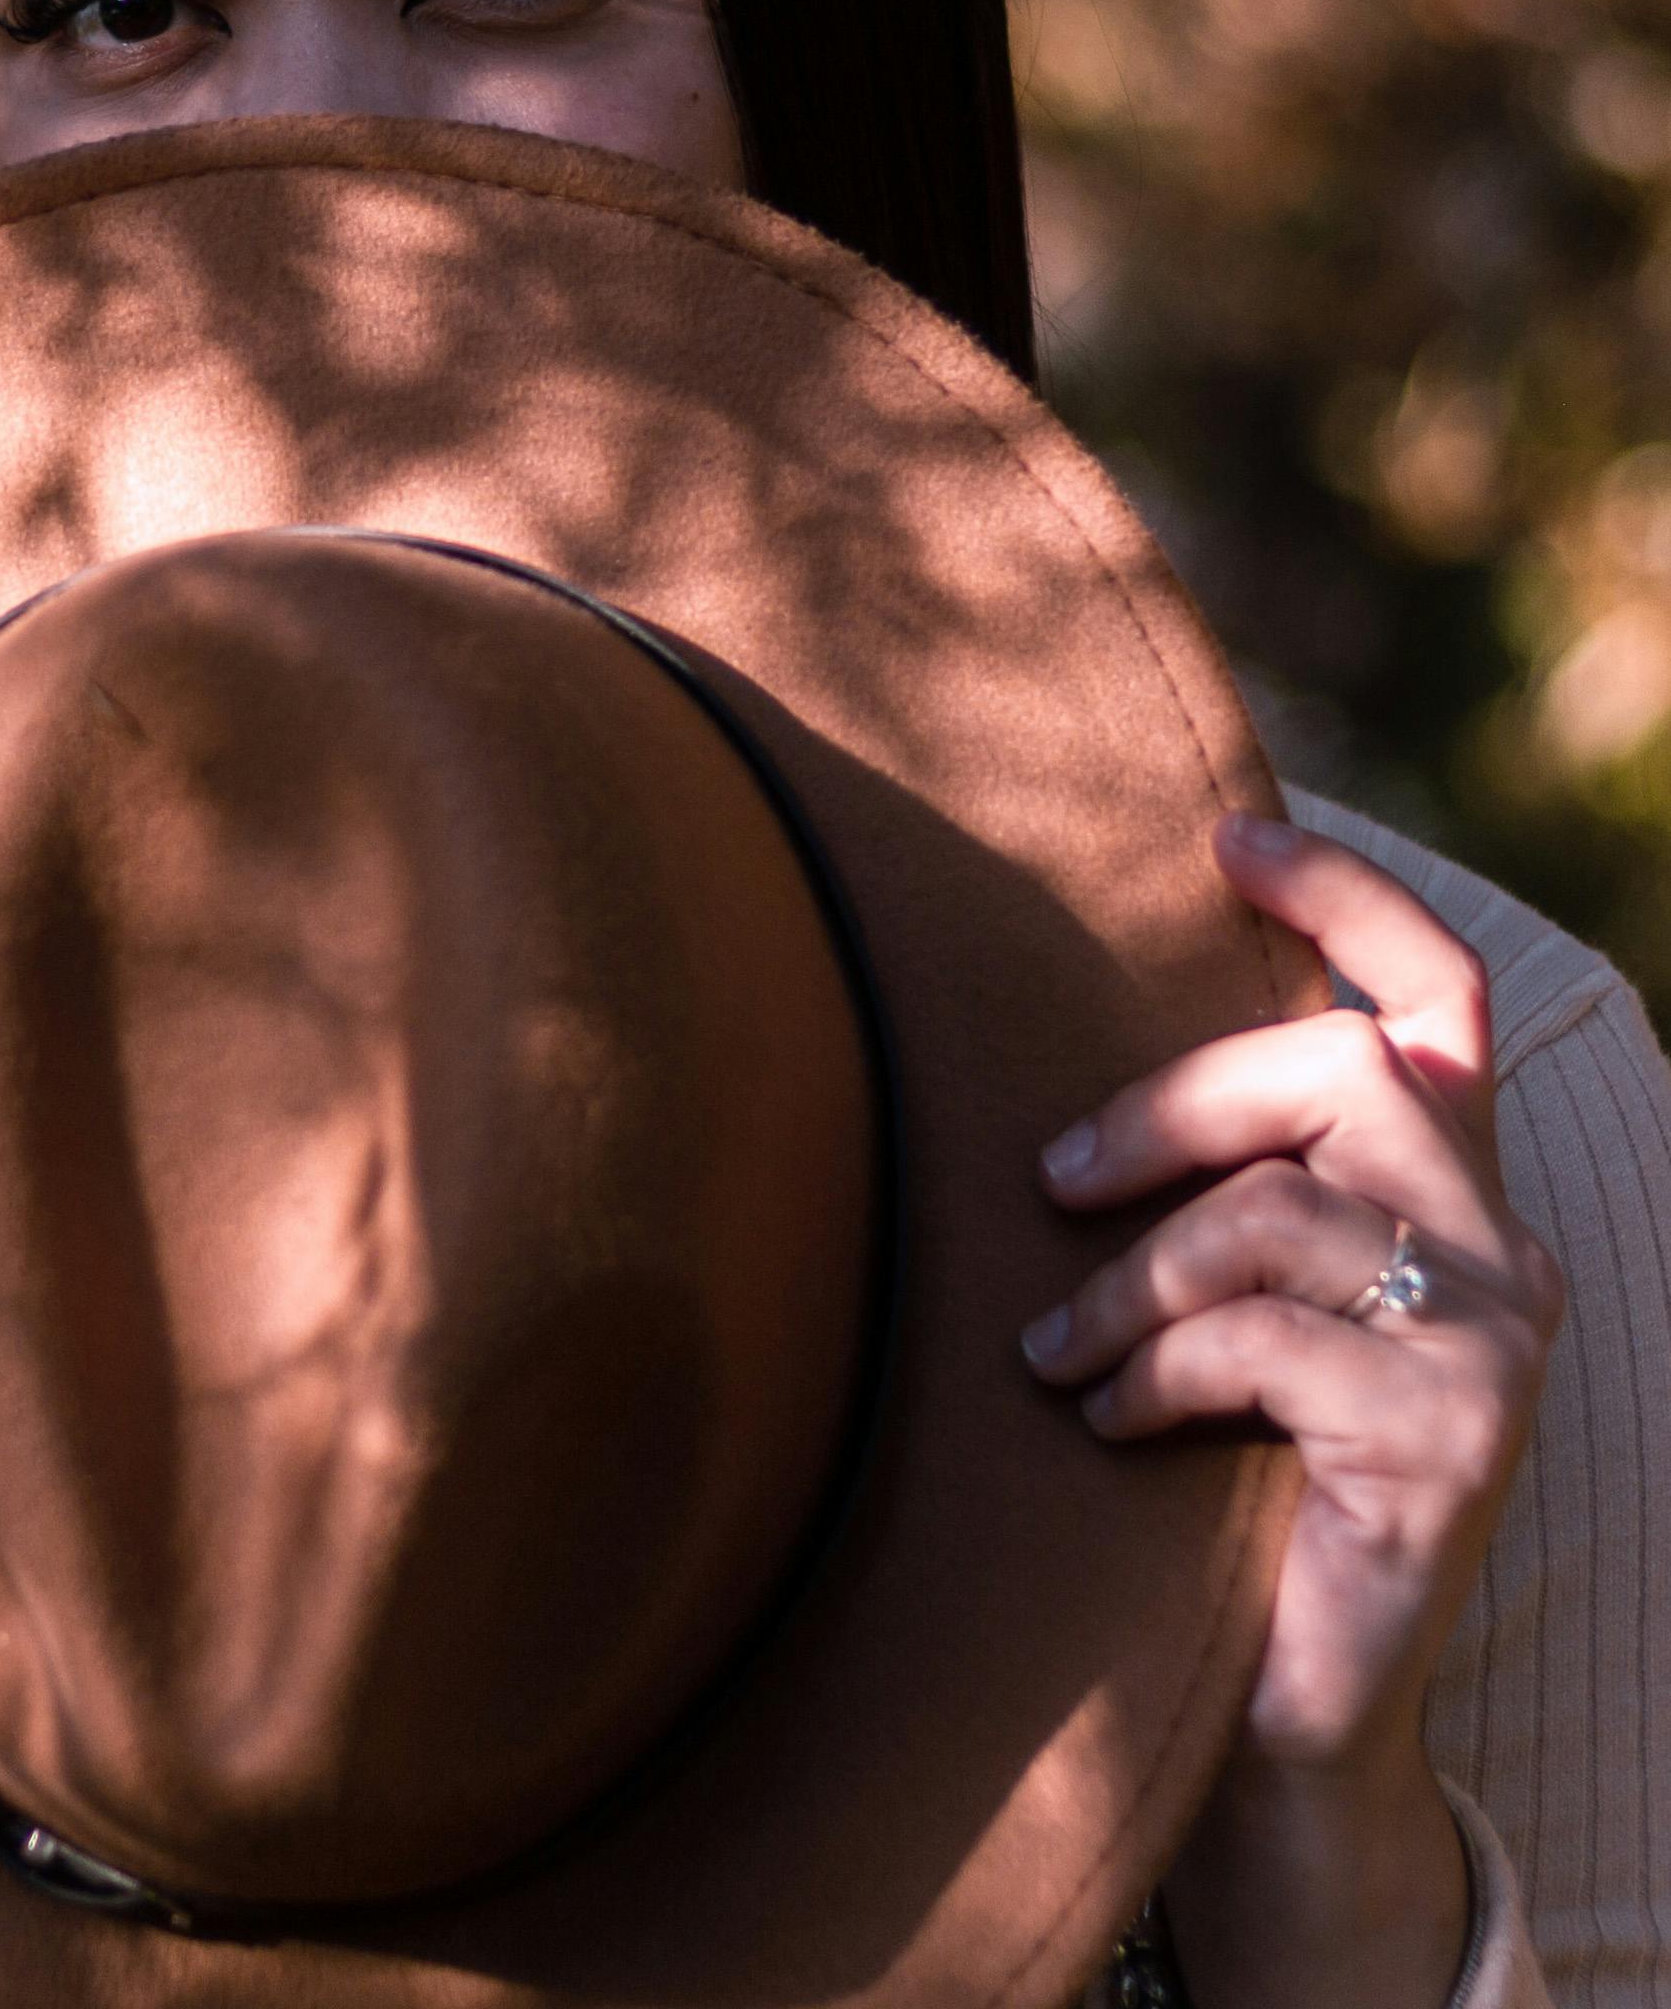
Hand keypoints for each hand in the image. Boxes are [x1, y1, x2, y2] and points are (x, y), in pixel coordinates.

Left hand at [1024, 813, 1562, 2008]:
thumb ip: (1215, 1182)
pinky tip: (1107, 1423)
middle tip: (1050, 1175)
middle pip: (1349, 1075)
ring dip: (1133, 1273)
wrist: (1276, 1722)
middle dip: (1176, 1103)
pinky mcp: (1454, 1442)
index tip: (1223, 833)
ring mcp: (1497, 1351)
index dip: (1344, 900)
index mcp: (1450, 1197)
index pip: (1437, 1001)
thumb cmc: (1220, 1484)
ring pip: (1286, 1215)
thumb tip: (1063, 1069)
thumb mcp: (1219, 1302)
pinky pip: (1270, 1343)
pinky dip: (1156, 1370)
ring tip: (1052, 1350)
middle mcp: (1506, 1257)